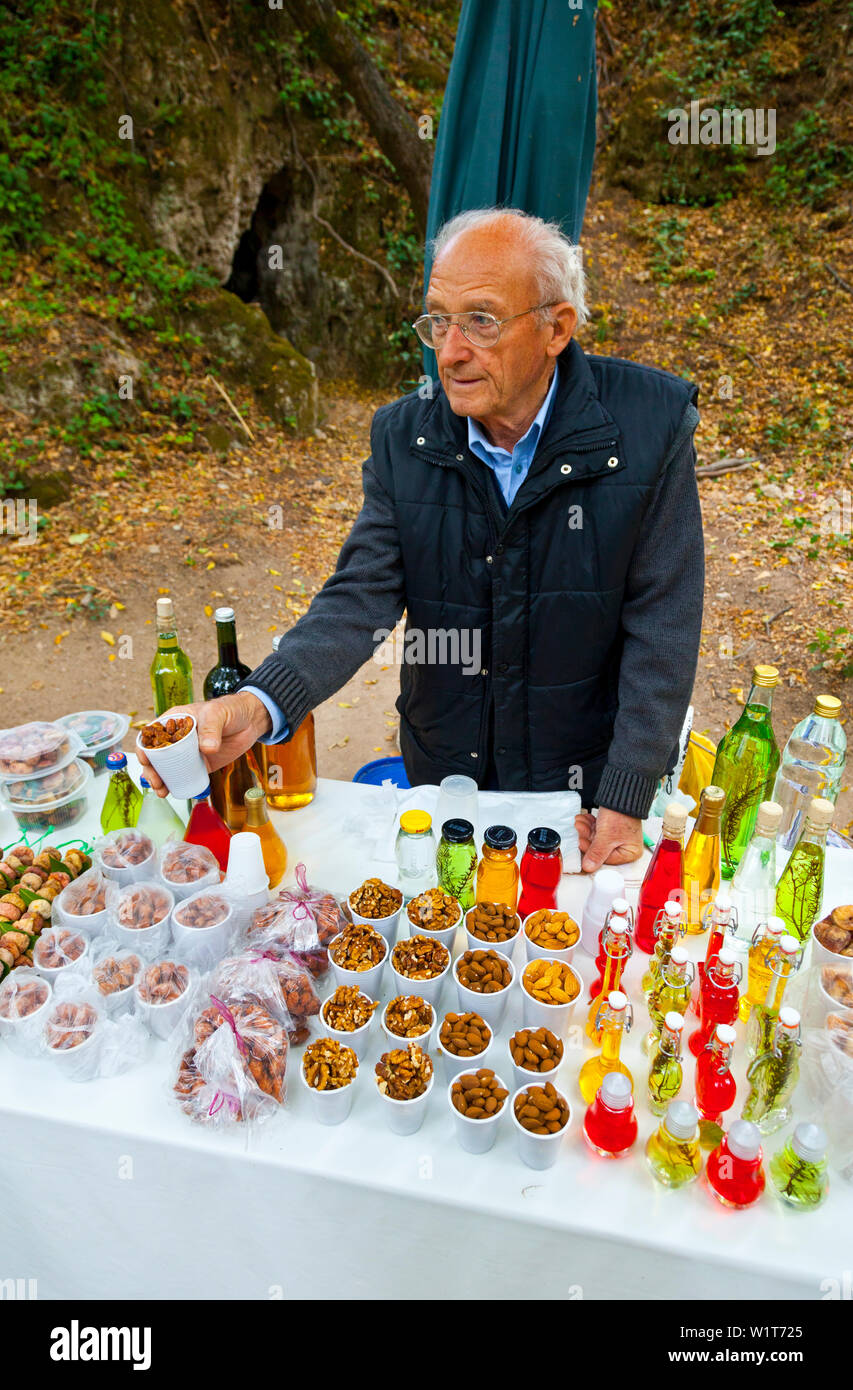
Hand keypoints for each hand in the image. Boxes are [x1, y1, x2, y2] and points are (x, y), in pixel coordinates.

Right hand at [138, 692, 272, 796]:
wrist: (250, 721)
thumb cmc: (230, 710)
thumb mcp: (217, 714)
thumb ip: (211, 729)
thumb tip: (206, 749)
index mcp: (174, 720)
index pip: (152, 734)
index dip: (144, 748)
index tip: (146, 760)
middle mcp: (177, 737)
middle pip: (156, 755)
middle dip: (151, 770)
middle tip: (156, 781)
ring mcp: (188, 752)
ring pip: (167, 768)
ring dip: (161, 780)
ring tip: (162, 791)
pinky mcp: (200, 763)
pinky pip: (185, 775)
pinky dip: (178, 784)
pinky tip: (174, 792)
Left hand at [575, 808, 643, 872]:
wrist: (621, 792)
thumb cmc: (620, 814)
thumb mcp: (606, 837)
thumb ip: (597, 853)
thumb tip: (588, 867)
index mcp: (630, 852)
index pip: (606, 860)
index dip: (591, 852)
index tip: (580, 843)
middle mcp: (625, 846)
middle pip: (600, 849)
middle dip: (587, 837)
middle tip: (579, 829)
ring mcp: (618, 837)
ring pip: (597, 839)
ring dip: (586, 830)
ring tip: (580, 822)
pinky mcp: (611, 829)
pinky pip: (598, 831)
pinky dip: (590, 825)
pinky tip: (584, 819)